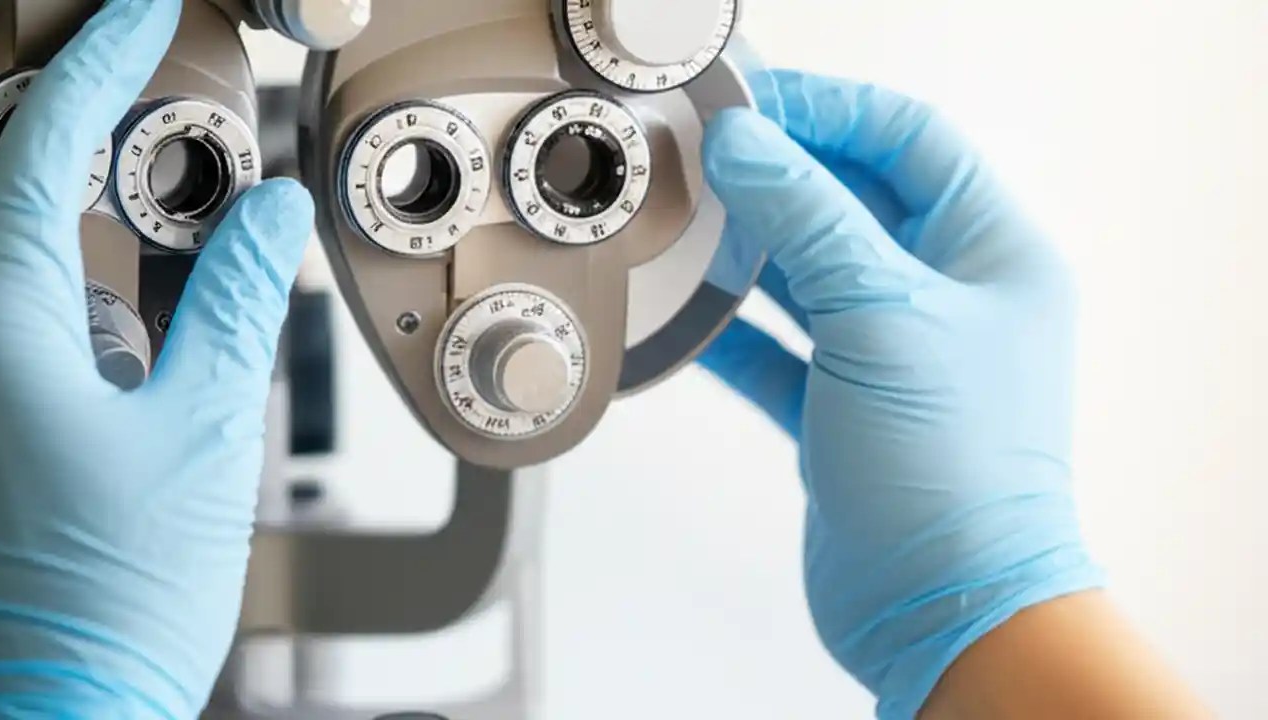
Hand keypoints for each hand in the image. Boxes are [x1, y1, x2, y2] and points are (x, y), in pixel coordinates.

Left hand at [0, 1, 312, 716]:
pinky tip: (146, 310)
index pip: (36, 152)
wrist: (63, 710)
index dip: (95, 66)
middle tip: (154, 77)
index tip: (140, 9)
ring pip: (24, 252)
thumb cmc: (116, 591)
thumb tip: (268, 205)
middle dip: (81, 118)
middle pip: (6, 183)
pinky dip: (89, 283)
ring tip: (172, 195)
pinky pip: (33, 314)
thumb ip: (232, 302)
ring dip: (91, 207)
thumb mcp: (205, 430)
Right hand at [700, 70, 1103, 718]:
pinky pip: (782, 349)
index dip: (832, 111)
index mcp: (991, 254)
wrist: (945, 610)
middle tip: (705, 157)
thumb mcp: (883, 316)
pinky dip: (737, 332)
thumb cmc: (954, 475)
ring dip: (752, 249)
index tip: (754, 105)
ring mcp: (895, 356)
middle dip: (780, 176)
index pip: (909, 142)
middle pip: (854, 202)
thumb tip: (749, 145)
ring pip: (813, 273)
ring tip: (690, 224)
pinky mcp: (846, 410)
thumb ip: (810, 220)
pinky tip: (692, 319)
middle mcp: (947, 299)